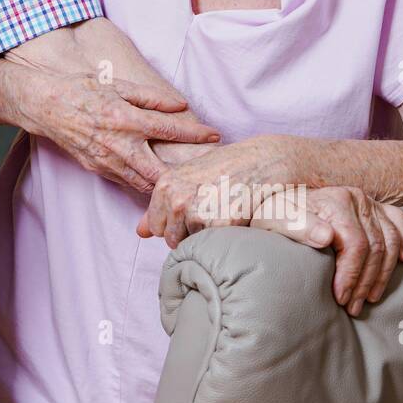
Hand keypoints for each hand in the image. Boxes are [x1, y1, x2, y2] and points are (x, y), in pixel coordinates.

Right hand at [23, 69, 219, 192]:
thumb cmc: (81, 89)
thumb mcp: (117, 84)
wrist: (46, 106)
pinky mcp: (97, 168)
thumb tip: (179, 105)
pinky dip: (143, 184)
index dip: (196, 134)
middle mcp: (119, 144)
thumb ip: (150, 97)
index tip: (215, 135)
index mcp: (126, 119)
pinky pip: (126, 181)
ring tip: (185, 182)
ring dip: (165, 184)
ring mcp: (107, 160)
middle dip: (184, 175)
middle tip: (204, 174)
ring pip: (143, 183)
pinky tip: (156, 182)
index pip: (170, 129)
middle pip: (161, 171)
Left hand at [136, 135, 293, 245]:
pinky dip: (223, 233)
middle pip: (171, 238)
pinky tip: (232, 212)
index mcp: (165, 185)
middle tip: (209, 207)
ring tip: (220, 207)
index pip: (155, 226)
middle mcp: (177, 199)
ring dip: (206, 232)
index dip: (174, 222)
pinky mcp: (221, 223)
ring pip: (192, 242)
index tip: (192, 206)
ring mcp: (198, 212)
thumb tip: (140, 232)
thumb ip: (161, 205)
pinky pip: (213, 242)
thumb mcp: (187, 177)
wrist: (262, 160)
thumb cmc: (224, 166)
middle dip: (188, 230)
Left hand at [249, 185, 402, 316]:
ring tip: (369, 297)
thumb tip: (326, 236)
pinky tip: (402, 260)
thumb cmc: (277, 215)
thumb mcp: (276, 221)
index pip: (355, 244)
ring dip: (383, 273)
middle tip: (353, 306)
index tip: (340, 298)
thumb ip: (299, 227)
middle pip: (374, 247)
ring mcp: (368, 202)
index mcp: (334, 200)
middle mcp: (356, 198)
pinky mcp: (376, 207)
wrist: (281, 204)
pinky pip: (400, 222)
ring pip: (390, 241)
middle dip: (365, 282)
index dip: (351, 275)